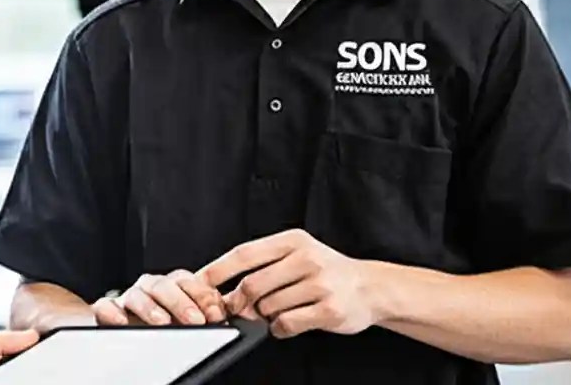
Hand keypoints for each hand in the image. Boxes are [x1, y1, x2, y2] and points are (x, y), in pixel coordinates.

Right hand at [91, 269, 227, 325]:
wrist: (129, 331)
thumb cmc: (165, 323)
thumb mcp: (189, 318)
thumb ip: (206, 313)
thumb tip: (224, 316)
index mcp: (172, 284)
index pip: (188, 281)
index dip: (203, 295)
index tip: (215, 314)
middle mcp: (150, 287)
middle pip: (164, 285)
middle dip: (181, 302)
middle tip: (196, 320)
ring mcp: (128, 297)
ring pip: (137, 294)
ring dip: (151, 308)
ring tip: (163, 322)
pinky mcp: (107, 311)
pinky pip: (105, 307)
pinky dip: (112, 313)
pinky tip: (122, 322)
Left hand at [197, 229, 378, 337]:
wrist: (371, 287)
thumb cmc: (327, 272)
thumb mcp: (296, 256)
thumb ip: (264, 269)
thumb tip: (226, 294)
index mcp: (293, 241)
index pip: (244, 253)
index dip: (218, 269)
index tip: (199, 282)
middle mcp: (306, 258)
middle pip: (252, 285)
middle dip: (241, 302)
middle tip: (243, 309)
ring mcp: (319, 284)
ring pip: (268, 307)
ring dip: (265, 316)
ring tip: (279, 311)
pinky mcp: (328, 309)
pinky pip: (287, 324)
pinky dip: (280, 328)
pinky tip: (289, 322)